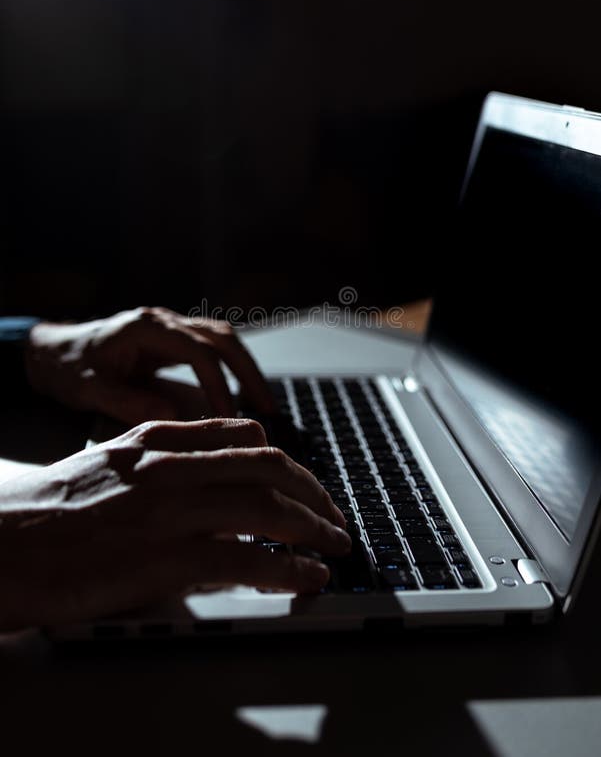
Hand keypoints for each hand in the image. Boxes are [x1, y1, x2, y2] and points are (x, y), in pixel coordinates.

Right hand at [0, 418, 349, 630]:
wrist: (3, 542)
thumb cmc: (46, 508)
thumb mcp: (108, 459)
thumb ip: (160, 454)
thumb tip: (212, 462)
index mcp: (158, 438)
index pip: (244, 436)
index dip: (286, 463)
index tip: (303, 485)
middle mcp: (173, 464)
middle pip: (269, 467)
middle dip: (313, 494)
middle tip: (334, 518)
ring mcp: (173, 508)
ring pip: (269, 507)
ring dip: (313, 529)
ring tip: (335, 547)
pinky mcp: (168, 556)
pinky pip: (250, 558)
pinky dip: (289, 568)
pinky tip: (306, 577)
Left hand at [25, 306, 274, 423]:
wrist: (53, 352)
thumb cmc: (68, 369)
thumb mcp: (89, 390)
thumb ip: (126, 401)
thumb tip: (171, 415)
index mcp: (145, 328)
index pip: (198, 352)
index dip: (218, 385)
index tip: (229, 416)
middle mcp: (163, 321)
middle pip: (221, 338)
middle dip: (248, 372)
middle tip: (268, 407)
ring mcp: (170, 326)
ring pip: (222, 338)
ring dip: (246, 367)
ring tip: (264, 402)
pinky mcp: (172, 339)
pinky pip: (212, 346)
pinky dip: (231, 366)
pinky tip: (242, 391)